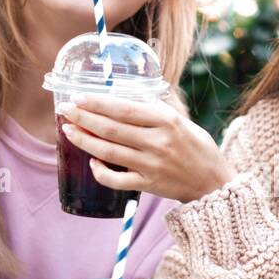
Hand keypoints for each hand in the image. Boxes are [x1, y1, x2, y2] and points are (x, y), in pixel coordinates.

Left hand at [57, 94, 236, 203]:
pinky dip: (101, 171)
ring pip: (109, 152)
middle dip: (84, 118)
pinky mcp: (148, 185)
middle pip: (112, 129)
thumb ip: (157, 109)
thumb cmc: (197, 148)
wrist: (213, 182)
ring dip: (85, 140)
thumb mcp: (183, 122)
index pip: (125, 109)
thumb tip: (128, 94)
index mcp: (167, 122)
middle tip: (66, 109)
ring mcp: (151, 165)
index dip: (98, 103)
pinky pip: (117, 180)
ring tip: (68, 130)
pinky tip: (92, 162)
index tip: (79, 97)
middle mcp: (158, 142)